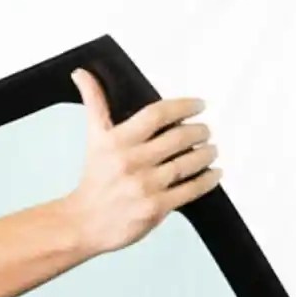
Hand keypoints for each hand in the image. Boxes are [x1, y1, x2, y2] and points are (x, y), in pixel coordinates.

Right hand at [62, 68, 222, 255]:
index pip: (157, 114)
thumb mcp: (93, 139)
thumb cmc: (94, 180)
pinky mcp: (155, 208)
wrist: (83, 222)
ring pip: (189, 163)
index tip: (198, 105)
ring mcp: (145, 186)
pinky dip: (207, 180)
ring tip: (211, 150)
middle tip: (205, 130)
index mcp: (116, 141)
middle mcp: (131, 162)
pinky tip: (213, 173)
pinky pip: (191, 189)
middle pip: (179, 137)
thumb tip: (82, 73)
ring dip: (207, 154)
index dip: (183, 106)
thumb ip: (93, 103)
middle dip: (199, 131)